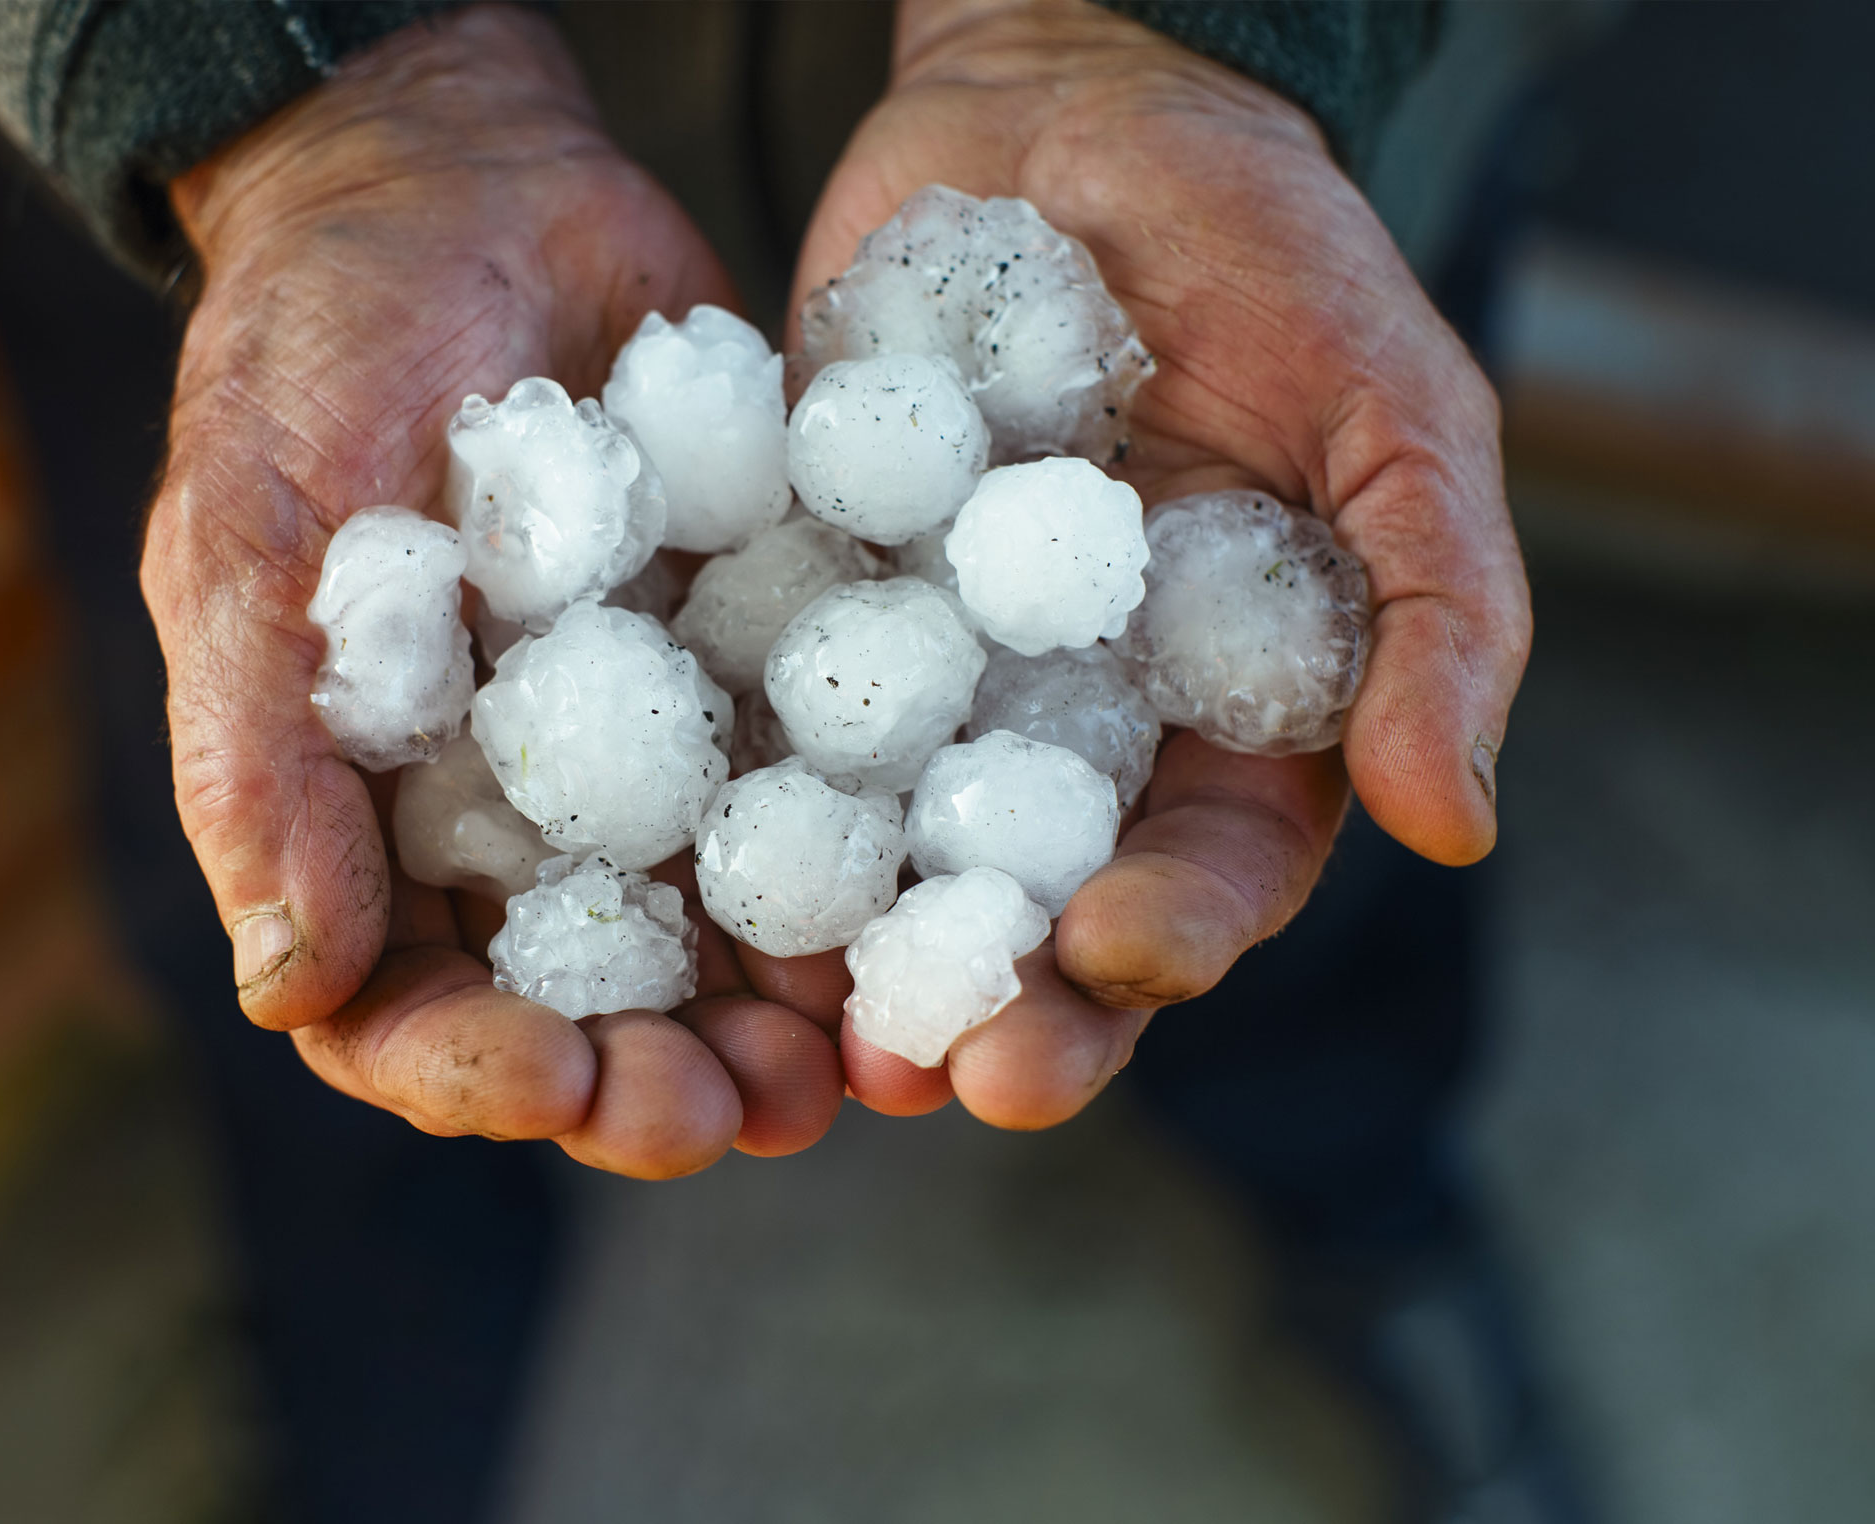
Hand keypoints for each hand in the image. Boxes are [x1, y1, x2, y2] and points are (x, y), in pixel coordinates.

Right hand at [143, 6, 840, 1176]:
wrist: (471, 184)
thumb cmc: (319, 350)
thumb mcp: (258, 535)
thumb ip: (261, 754)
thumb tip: (287, 984)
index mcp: (362, 814)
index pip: (393, 1007)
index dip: (468, 1071)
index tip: (557, 1071)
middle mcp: (506, 815)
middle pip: (576, 1010)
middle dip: (651, 1080)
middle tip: (736, 1109)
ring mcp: (640, 757)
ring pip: (713, 944)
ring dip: (777, 1023)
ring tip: (855, 1066)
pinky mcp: (754, 681)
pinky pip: (818, 808)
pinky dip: (870, 879)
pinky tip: (931, 916)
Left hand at [766, 0, 1530, 1126]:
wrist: (1074, 109)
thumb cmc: (1272, 254)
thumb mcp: (1393, 411)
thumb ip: (1434, 606)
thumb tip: (1457, 821)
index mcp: (1226, 714)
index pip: (1210, 866)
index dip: (1170, 933)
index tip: (1110, 959)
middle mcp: (1071, 729)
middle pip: (1036, 906)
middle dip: (1000, 1002)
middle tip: (945, 1078)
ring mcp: (930, 681)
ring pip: (889, 856)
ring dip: (853, 958)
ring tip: (812, 1041)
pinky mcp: (809, 610)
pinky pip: (766, 720)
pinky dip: (731, 802)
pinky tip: (687, 867)